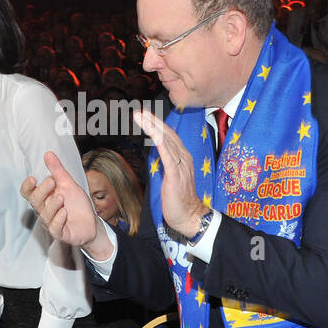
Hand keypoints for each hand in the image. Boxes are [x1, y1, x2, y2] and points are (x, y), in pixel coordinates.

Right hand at [21, 151, 102, 252]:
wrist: (91, 223)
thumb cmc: (76, 204)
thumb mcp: (68, 184)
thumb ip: (57, 170)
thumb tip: (48, 153)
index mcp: (44, 198)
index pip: (28, 193)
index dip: (27, 187)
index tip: (33, 178)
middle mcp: (44, 211)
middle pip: (35, 202)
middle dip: (42, 190)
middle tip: (52, 181)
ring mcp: (51, 223)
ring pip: (45, 215)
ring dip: (52, 204)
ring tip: (61, 197)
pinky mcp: (61, 233)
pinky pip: (54, 228)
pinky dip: (58, 219)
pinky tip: (64, 212)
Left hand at [134, 109, 205, 239]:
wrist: (188, 216)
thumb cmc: (178, 199)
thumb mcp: (171, 177)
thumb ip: (166, 163)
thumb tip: (157, 155)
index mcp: (182, 157)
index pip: (169, 136)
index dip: (157, 124)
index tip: (145, 115)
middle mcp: (183, 157)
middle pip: (167, 134)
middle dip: (153, 121)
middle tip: (139, 111)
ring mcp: (181, 165)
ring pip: (166, 140)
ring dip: (153, 127)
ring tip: (141, 117)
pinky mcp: (175, 175)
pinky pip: (167, 155)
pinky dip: (160, 142)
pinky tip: (154, 133)